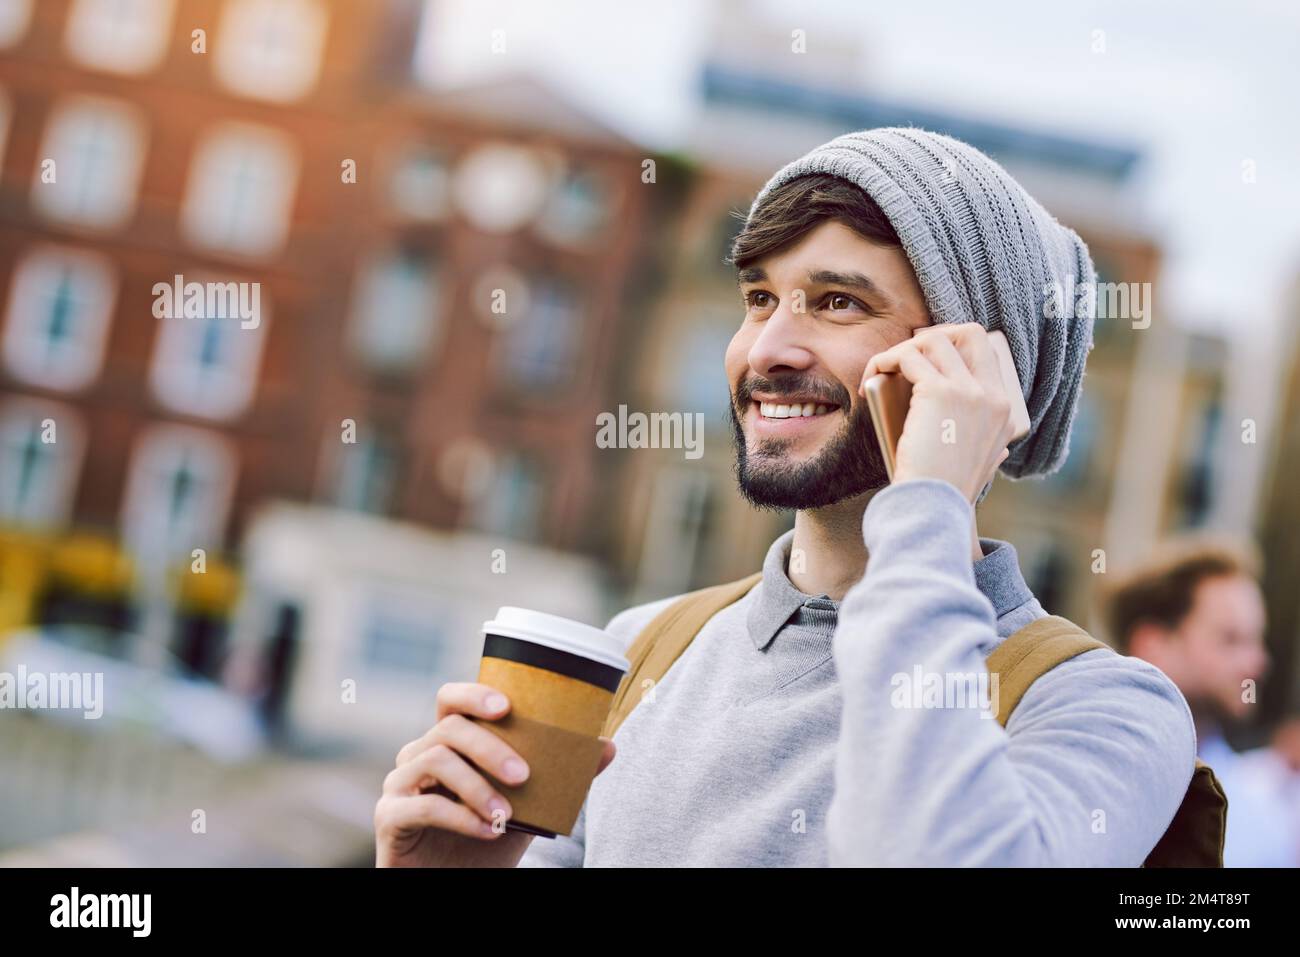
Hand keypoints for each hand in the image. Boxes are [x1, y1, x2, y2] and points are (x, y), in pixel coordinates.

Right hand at [374, 681, 616, 866]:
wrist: (455, 886)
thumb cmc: (487, 841)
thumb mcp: (530, 807)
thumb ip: (562, 776)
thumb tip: (609, 746)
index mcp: (448, 743)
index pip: (451, 700)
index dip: (474, 693)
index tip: (507, 706)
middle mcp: (417, 755)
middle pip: (449, 728)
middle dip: (490, 747)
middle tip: (524, 775)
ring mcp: (399, 785)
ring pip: (435, 760)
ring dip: (477, 785)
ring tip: (507, 815)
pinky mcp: (389, 818)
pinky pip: (422, 806)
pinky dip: (460, 817)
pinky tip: (487, 831)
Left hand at [860, 322, 1014, 502]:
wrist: (934, 507)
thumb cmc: (943, 490)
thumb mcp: (981, 465)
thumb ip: (991, 446)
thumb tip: (995, 443)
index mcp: (1004, 410)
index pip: (987, 353)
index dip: (954, 346)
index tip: (924, 359)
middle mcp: (993, 395)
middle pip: (969, 333)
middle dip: (934, 335)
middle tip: (905, 356)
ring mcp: (970, 391)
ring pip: (933, 340)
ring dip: (902, 350)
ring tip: (882, 370)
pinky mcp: (940, 392)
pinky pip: (908, 355)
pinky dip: (885, 360)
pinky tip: (872, 378)